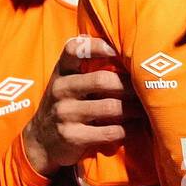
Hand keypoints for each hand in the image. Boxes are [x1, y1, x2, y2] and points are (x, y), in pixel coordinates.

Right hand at [22, 36, 141, 174]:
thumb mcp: (66, 82)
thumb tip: (113, 42)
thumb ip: (83, 64)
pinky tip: (132, 128)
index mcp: (61, 72)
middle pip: (102, 80)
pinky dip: (126, 130)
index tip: (116, 51)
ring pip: (110, 107)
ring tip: (143, 109)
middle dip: (129, 86)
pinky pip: (109, 131)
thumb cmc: (65, 106)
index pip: (73, 50)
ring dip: (133, 109)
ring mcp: (65, 114)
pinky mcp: (72, 137)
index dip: (96, 47)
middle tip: (144, 90)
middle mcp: (61, 89)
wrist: (41, 143)